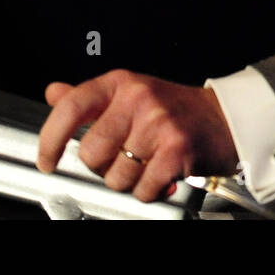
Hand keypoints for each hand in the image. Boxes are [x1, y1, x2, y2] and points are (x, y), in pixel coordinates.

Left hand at [37, 69, 238, 202]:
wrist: (226, 118)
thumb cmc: (176, 109)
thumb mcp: (131, 94)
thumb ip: (89, 98)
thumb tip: (54, 92)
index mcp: (121, 83)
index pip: (71, 108)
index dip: (50, 138)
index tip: (47, 160)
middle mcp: (138, 99)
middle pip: (92, 153)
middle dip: (103, 167)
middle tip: (124, 159)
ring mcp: (158, 123)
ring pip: (116, 176)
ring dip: (130, 181)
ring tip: (148, 164)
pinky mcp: (176, 149)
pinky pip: (142, 189)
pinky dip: (150, 191)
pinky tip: (161, 176)